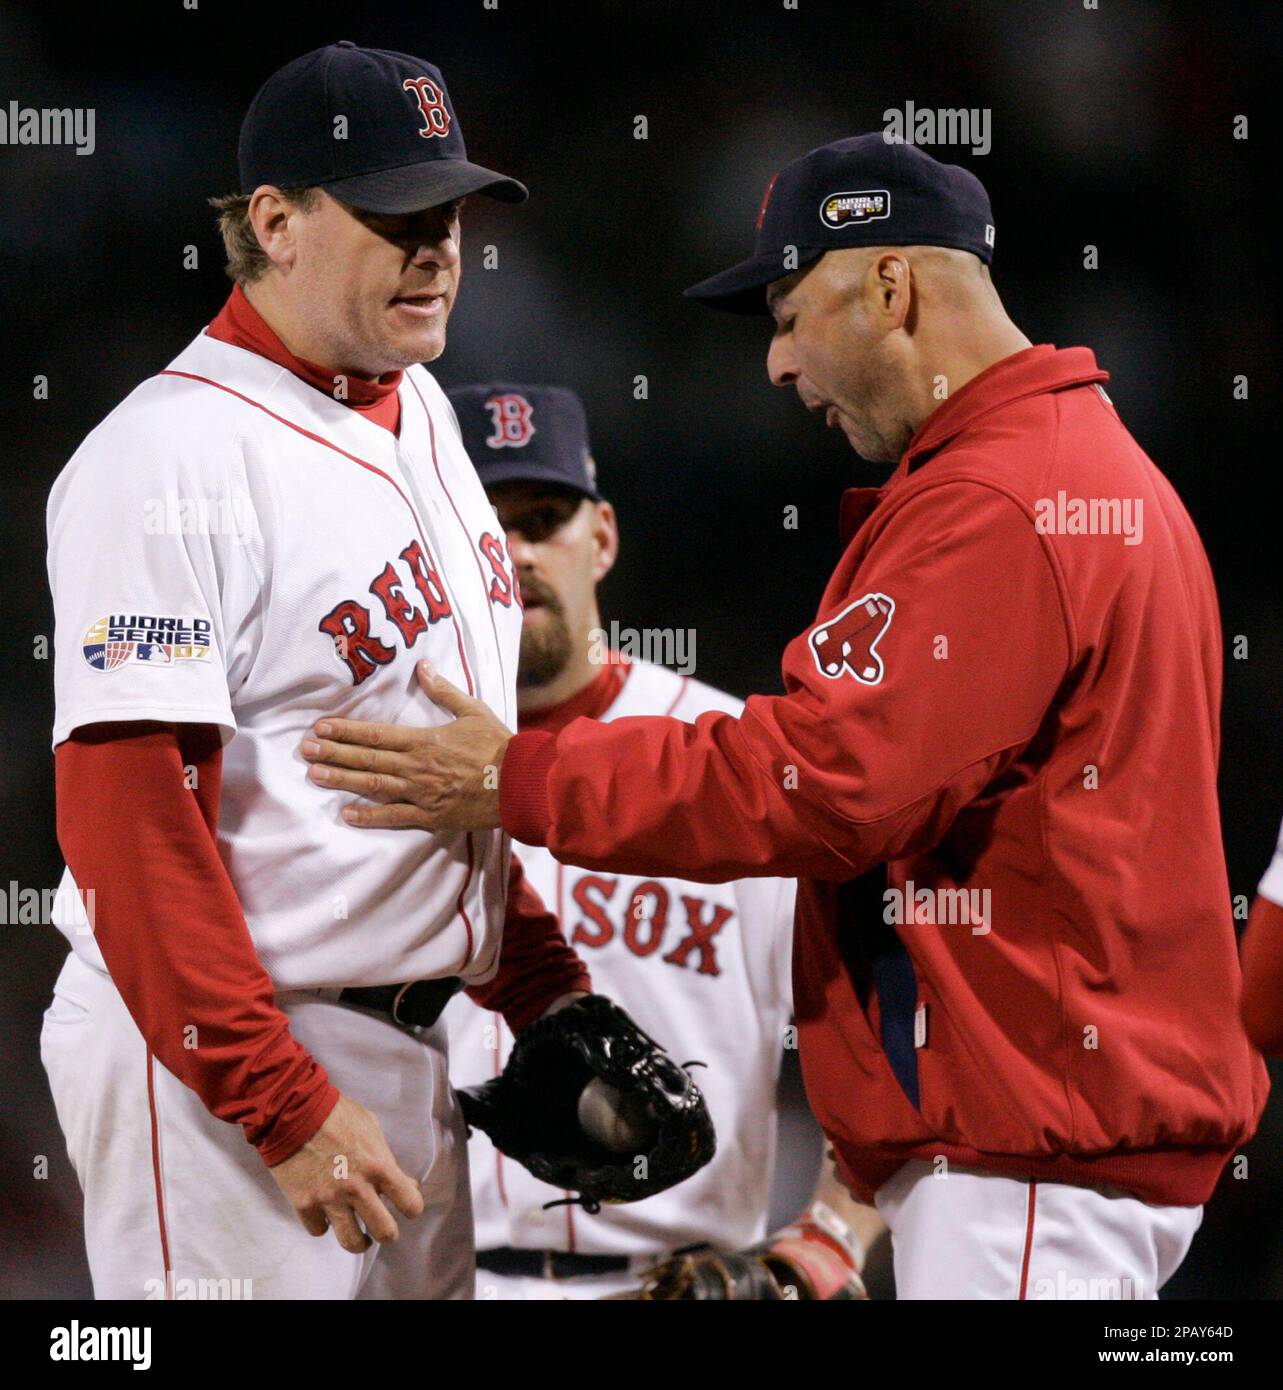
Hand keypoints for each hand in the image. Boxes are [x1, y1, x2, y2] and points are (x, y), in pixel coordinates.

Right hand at [268, 1092, 424, 1252]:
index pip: (410, 1203)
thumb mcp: (372, 1128)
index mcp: (379, 1166)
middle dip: (388, 1233)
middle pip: (385, 1232)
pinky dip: (324, 1224)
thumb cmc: (337, 1114)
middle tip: (383, 1228)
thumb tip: (403, 1182)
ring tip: (360, 1237)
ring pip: (352, 1242)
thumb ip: (386, 1157)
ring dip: (359, 1241)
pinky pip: (319, 1230)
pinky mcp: (304, 1205)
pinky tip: (326, 1214)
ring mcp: (329, 1199)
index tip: (407, 1207)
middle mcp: (357, 1188)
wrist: (294, 1112)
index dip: (412, 1207)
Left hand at [301, 661, 509, 831]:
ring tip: (315, 775)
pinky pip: (394, 816)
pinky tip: (347, 814)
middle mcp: (416, 766)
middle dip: (334, 753)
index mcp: (424, 740)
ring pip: (373, 785)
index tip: (321, 727)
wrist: (520, 783)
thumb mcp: (473, 710)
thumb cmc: (498, 745)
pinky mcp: (430, 815)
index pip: (376, 734)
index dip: (346, 731)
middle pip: (367, 759)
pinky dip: (370, 816)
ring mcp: (421, 792)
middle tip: (304, 750)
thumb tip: (423, 667)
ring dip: (343, 780)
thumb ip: (444, 690)